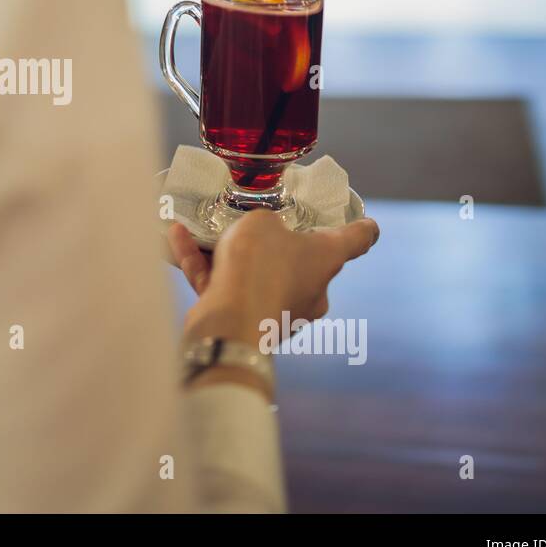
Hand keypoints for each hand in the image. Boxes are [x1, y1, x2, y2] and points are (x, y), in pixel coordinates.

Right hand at [169, 211, 379, 349]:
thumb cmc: (259, 266)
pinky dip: (204, 267)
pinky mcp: (248, 323)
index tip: (368, 224)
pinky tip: (177, 240)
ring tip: (198, 229)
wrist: (232, 325)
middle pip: (301, 261)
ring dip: (230, 255)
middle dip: (276, 244)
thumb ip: (262, 222)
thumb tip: (256, 236)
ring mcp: (281, 311)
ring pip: (256, 276)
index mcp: (326, 259)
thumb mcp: (260, 223)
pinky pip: (227, 287)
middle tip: (254, 224)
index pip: (356, 240)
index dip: (362, 228)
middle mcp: (311, 289)